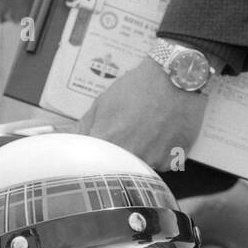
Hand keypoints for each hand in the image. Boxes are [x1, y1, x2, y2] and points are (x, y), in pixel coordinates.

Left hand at [76, 60, 207, 170]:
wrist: (176, 77)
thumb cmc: (139, 86)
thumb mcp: (103, 102)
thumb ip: (85, 127)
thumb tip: (70, 141)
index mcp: (107, 141)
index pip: (92, 164)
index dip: (96, 158)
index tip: (99, 152)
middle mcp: (130, 155)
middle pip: (117, 170)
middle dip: (118, 158)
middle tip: (127, 138)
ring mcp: (153, 160)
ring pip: (140, 170)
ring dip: (139, 156)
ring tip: (146, 132)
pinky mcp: (172, 161)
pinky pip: (160, 166)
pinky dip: (158, 155)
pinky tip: (161, 135)